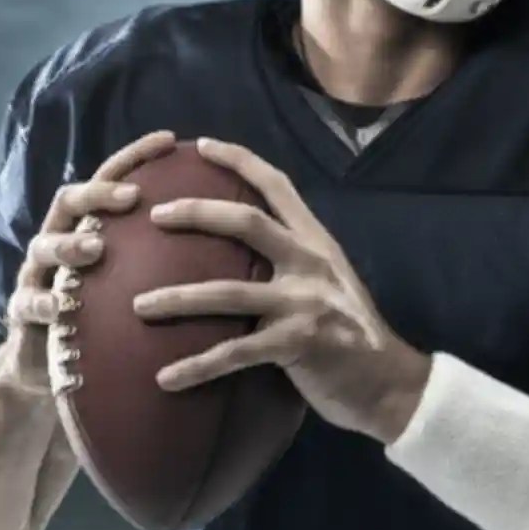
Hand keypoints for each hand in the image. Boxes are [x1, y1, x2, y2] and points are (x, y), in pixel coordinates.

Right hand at [4, 131, 176, 385]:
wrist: (54, 372)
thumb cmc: (109, 320)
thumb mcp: (139, 283)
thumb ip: (171, 257)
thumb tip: (236, 237)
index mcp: (89, 227)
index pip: (110, 180)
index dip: (134, 158)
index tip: (168, 140)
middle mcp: (60, 241)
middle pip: (70, 201)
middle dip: (98, 195)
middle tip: (132, 198)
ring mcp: (37, 275)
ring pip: (44, 247)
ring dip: (68, 244)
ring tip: (94, 247)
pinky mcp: (23, 312)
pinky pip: (27, 303)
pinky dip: (42, 301)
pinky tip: (59, 305)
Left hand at [135, 137, 432, 442]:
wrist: (391, 385)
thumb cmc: (351, 336)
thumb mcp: (330, 283)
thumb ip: (293, 263)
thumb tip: (240, 250)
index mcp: (317, 243)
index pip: (278, 186)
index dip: (239, 160)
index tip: (200, 144)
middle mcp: (312, 264)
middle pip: (247, 222)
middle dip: (197, 212)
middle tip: (153, 214)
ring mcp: (305, 303)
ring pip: (228, 291)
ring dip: (177, 299)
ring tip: (137, 304)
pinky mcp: (297, 345)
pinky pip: (234, 353)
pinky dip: (196, 365)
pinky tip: (165, 378)